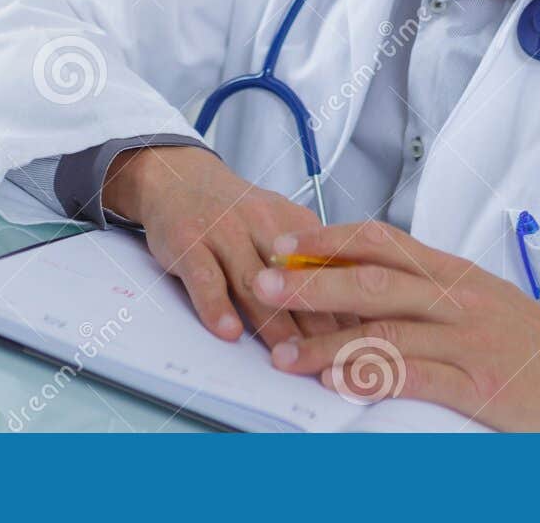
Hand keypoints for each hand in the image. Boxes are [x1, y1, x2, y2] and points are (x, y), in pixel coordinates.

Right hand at [102, 146, 338, 348]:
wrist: (180, 177)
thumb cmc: (235, 212)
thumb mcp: (280, 225)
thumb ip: (310, 263)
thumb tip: (348, 314)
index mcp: (294, 223)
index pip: (328, 270)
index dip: (345, 310)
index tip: (359, 344)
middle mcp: (262, 223)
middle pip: (296, 280)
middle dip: (317, 325)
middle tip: (333, 361)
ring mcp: (224, 230)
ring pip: (254, 282)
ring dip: (273, 323)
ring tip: (288, 357)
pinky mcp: (188, 240)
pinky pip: (205, 276)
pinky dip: (217, 306)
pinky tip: (228, 331)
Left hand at [250, 220, 539, 431]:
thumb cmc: (521, 335)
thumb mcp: (471, 293)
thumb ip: (417, 283)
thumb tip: (351, 274)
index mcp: (448, 268)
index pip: (379, 240)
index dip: (325, 239)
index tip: (281, 243)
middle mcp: (453, 296)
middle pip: (370, 280)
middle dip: (309, 282)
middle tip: (261, 284)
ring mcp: (465, 339)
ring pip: (383, 331)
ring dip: (325, 344)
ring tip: (283, 354)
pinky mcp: (477, 383)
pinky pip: (414, 376)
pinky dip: (371, 378)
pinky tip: (338, 383)